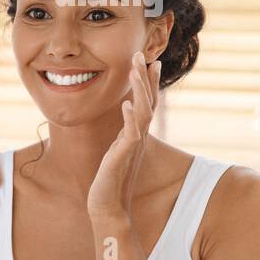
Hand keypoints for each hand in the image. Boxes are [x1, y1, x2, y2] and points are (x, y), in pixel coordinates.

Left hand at [88, 52, 159, 220]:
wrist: (108, 205)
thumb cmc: (111, 179)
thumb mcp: (117, 149)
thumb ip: (123, 133)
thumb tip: (124, 116)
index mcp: (136, 134)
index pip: (146, 103)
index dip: (149, 83)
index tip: (151, 61)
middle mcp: (138, 137)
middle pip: (147, 102)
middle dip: (145, 78)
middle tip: (143, 55)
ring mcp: (133, 146)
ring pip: (142, 113)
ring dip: (139, 91)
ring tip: (135, 70)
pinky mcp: (124, 156)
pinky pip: (130, 135)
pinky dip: (128, 118)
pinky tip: (124, 104)